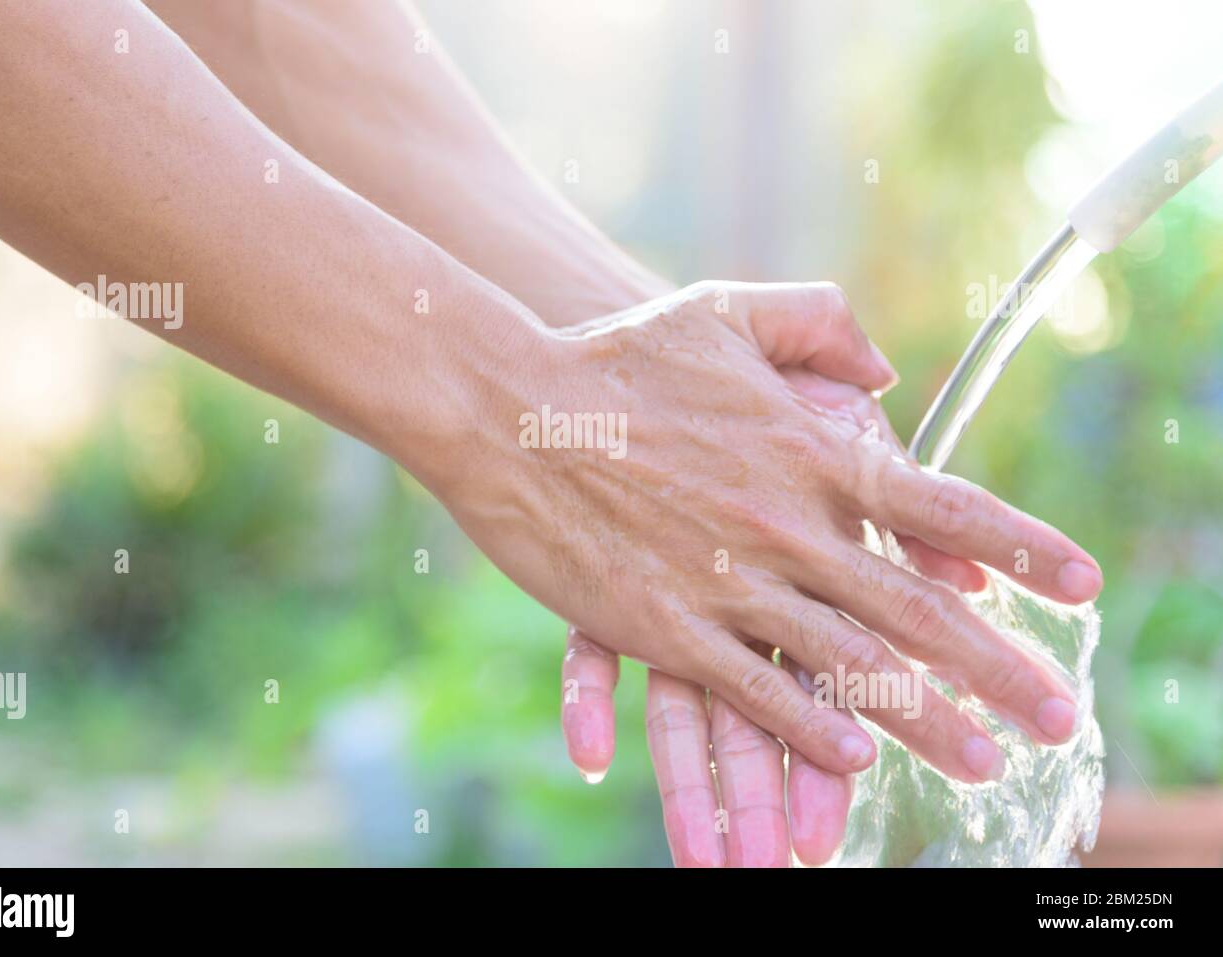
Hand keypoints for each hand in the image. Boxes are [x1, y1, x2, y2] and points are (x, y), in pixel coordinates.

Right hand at [445, 280, 1100, 786]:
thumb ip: (818, 326)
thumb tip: (887, 369)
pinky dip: (809, 728)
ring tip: (982, 760)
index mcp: (808, 451)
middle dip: (997, 668)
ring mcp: (725, 580)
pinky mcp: (663, 625)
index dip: (1022, 547)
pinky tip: (853, 760)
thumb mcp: (724, 312)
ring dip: (923, 720)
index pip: (940, 505)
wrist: (505, 404)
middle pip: (913, 610)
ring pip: (846, 667)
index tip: (1083, 585)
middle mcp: (784, 523)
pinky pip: (752, 689)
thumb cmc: (615, 356)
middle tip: (1054, 718)